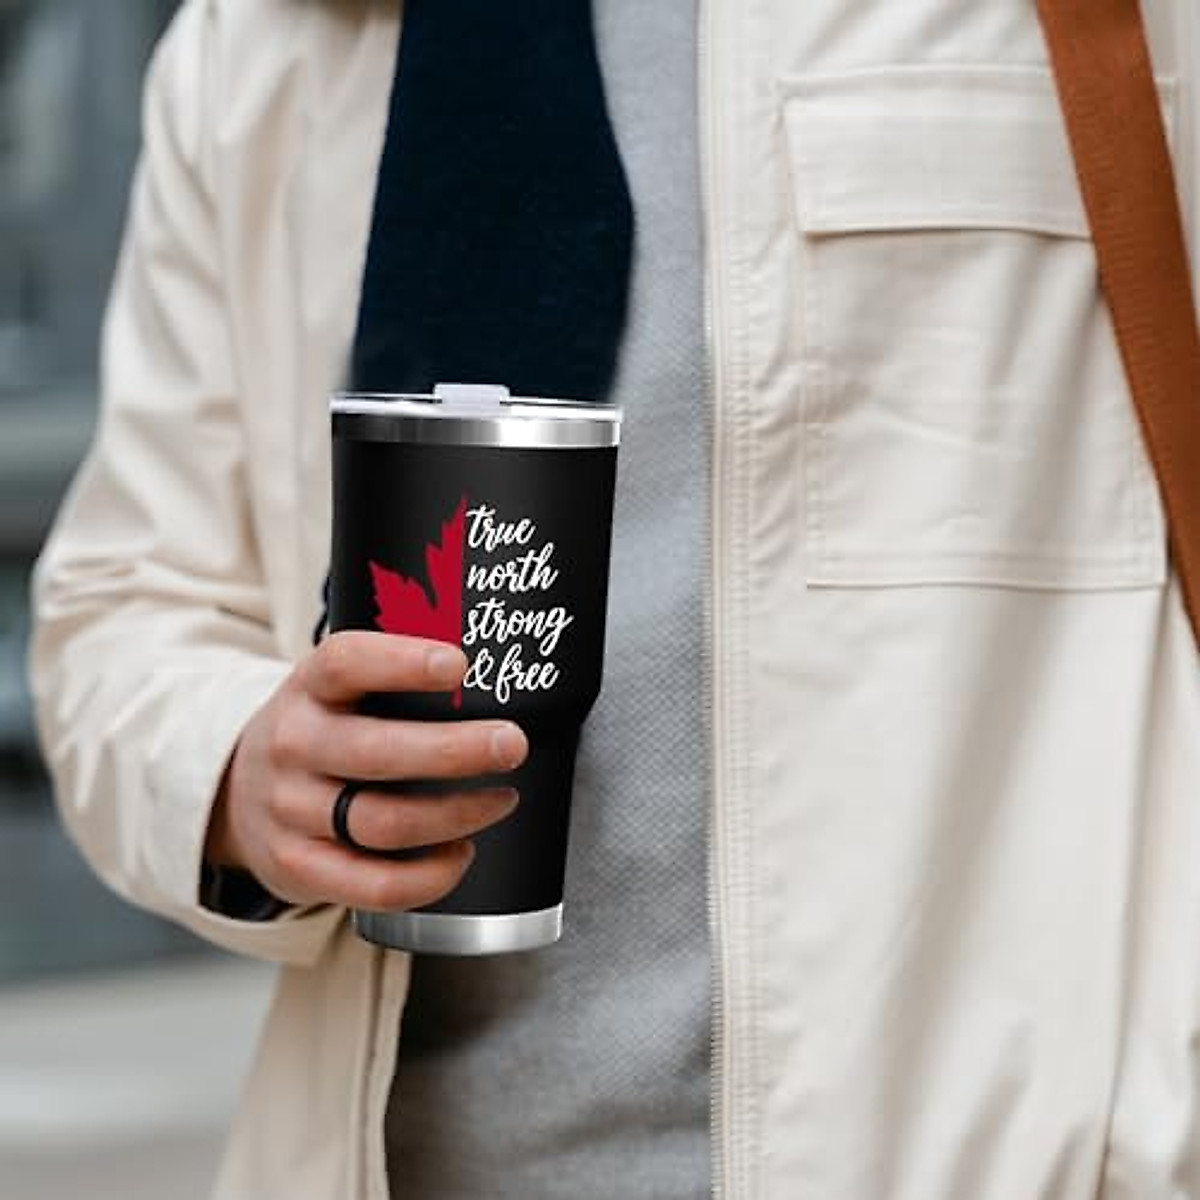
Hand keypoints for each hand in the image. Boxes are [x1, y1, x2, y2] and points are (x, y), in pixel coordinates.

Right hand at [204, 631, 526, 910]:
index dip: (401, 663)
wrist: (239, 791)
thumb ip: (394, 676)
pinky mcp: (300, 867)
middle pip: (377, 752)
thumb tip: (492, 667)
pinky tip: (461, 853)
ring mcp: (292, 810)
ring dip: (457, 813)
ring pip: (385, 822)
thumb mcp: (337, 688)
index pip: (345, 664)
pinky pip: (375, 885)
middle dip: (455, 750)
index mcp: (309, 688)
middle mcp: (294, 745)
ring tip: (503, 799)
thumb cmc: (322, 730)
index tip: (458, 665)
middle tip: (512, 744)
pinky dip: (430, 876)